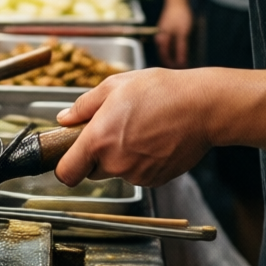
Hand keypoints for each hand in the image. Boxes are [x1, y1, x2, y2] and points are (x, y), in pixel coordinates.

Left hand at [53, 68, 213, 186]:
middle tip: (114, 129)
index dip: (65, 167)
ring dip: (122, 157)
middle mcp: (115, 162)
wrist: (201, 106)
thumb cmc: (160, 91)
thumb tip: (64, 119)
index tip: (69, 158)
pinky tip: (154, 139)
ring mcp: (137, 174)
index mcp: (98, 139)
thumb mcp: (115, 85)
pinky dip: (142, 162)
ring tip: (141, 129)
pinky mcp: (155, 180)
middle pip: (92, 171)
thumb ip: (84, 105)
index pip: (67, 173)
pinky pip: (139, 174)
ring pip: (118, 171)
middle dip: (97, 155)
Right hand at [156, 0, 192, 67]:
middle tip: (182, 70)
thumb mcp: (183, 33)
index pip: (165, 58)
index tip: (182, 72)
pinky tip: (180, 49)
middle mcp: (160, 37)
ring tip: (182, 61)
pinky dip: (173, 48)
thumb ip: (182, 48)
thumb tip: (182, 63)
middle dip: (172, 62)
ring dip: (173, 55)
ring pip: (166, 49)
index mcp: (162, 40)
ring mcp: (162, 32)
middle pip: (164, 54)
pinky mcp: (166, 29)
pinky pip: (169, 43)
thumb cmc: (180, 16)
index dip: (173, 66)